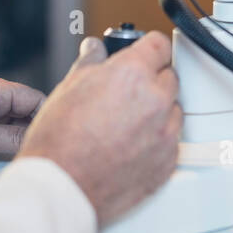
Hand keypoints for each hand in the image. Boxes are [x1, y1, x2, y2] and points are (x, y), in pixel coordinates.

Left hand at [0, 75, 45, 173]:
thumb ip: (12, 138)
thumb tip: (40, 143)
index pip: (35, 100)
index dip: (49, 118)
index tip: (60, 139)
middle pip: (28, 115)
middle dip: (37, 133)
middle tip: (48, 154)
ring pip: (15, 129)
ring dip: (21, 144)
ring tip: (32, 161)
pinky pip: (0, 141)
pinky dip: (8, 151)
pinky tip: (13, 164)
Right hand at [19, 32, 180, 224]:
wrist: (61, 187)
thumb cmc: (59, 142)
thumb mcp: (68, 88)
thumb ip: (90, 62)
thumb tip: (94, 50)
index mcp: (132, 75)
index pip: (159, 45)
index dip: (148, 48)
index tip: (145, 54)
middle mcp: (155, 101)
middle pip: (169, 76)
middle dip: (151, 80)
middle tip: (127, 93)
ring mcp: (165, 133)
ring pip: (174, 109)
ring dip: (158, 111)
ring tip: (126, 123)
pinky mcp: (168, 161)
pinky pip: (172, 140)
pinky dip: (158, 139)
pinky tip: (131, 145)